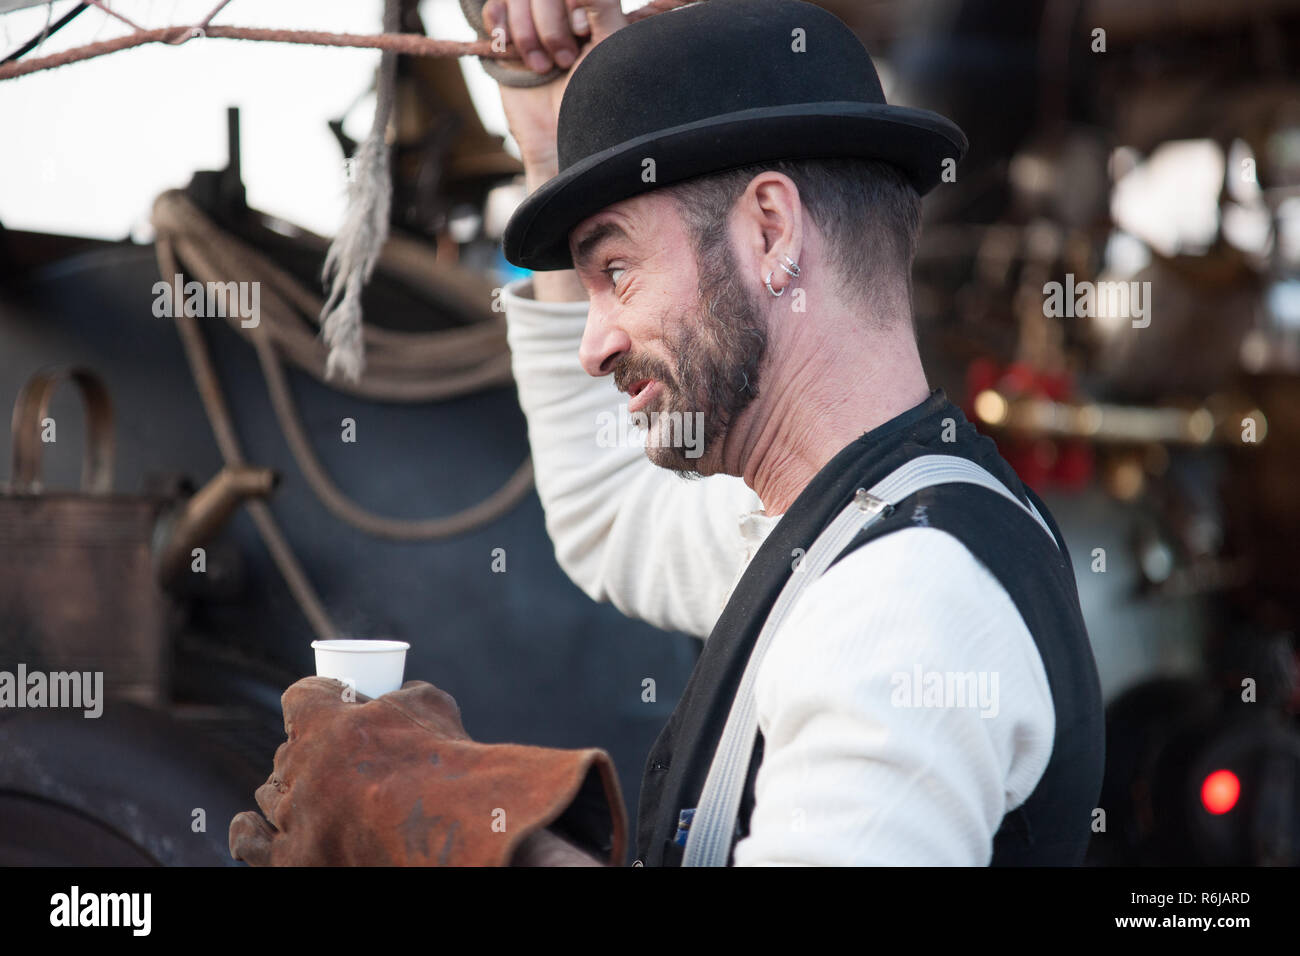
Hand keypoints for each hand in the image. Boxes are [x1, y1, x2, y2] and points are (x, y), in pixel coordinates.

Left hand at [229, 677, 625, 865]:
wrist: (446, 822)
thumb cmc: (441, 759)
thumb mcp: (428, 705)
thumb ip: (405, 696)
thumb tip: (403, 696)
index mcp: (320, 718)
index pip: (300, 698)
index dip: (316, 697)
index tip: (333, 698)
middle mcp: (297, 765)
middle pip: (287, 752)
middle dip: (308, 751)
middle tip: (339, 759)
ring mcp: (293, 813)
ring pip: (271, 796)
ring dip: (286, 791)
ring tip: (309, 796)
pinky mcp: (296, 857)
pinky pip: (254, 845)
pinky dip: (249, 834)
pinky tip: (247, 826)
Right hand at [482, 0, 628, 171]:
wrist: (561, 138)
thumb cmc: (594, 96)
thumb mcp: (608, 46)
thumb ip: (602, 4)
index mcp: (589, 8)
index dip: (571, 5)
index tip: (582, 34)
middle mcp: (561, 11)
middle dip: (549, 25)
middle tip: (563, 61)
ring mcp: (532, 23)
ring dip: (527, 33)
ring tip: (542, 68)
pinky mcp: (506, 39)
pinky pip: (494, 8)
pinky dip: (498, 24)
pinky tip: (509, 47)